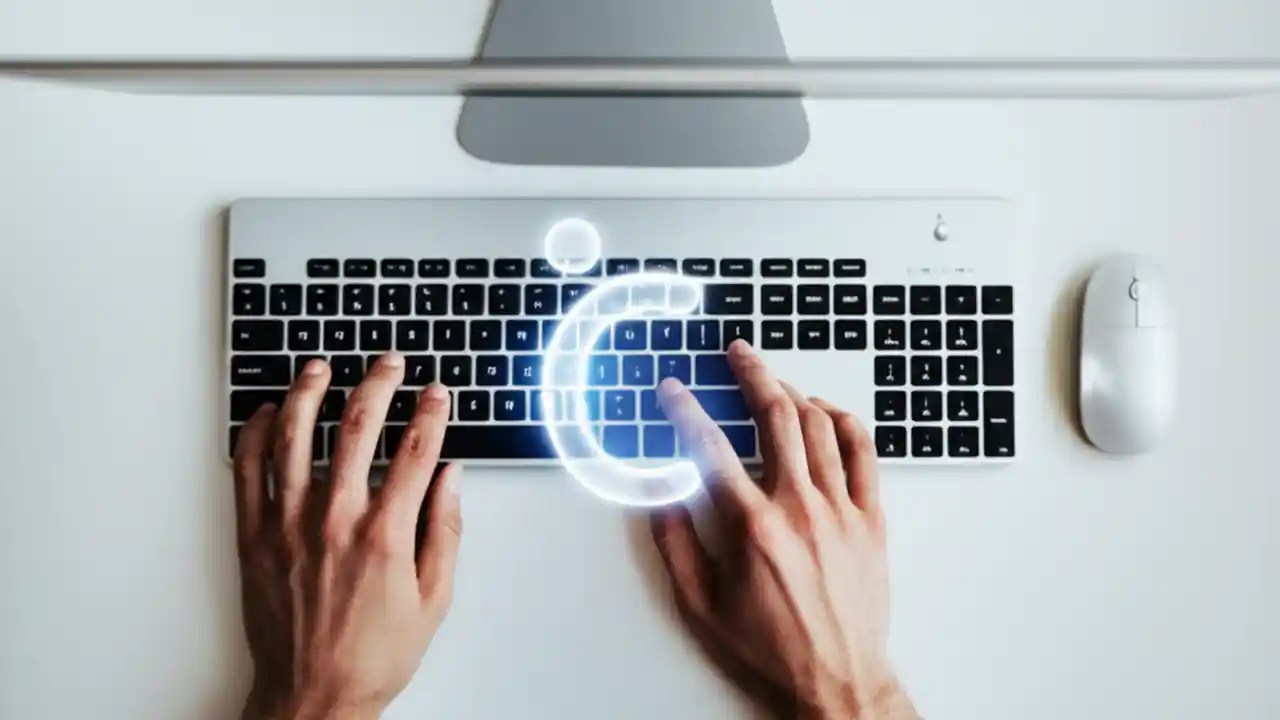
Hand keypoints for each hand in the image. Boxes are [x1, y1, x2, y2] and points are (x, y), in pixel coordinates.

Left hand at [232, 353, 461, 719]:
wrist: (312, 696)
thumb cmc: (372, 656)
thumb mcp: (434, 599)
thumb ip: (445, 531)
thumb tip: (450, 478)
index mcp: (385, 535)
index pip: (415, 450)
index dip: (431, 412)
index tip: (436, 393)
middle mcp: (335, 519)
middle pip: (357, 427)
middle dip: (378, 384)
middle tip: (387, 363)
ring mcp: (289, 524)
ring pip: (296, 437)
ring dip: (310, 392)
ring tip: (320, 367)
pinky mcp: (255, 536)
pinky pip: (248, 470)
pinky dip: (257, 434)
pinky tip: (270, 412)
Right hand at [650, 340, 916, 719]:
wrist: (837, 680)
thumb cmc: (771, 648)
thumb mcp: (701, 604)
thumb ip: (676, 544)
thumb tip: (661, 497)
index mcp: (753, 527)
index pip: (710, 448)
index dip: (686, 410)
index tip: (674, 390)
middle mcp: (800, 509)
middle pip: (774, 416)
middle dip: (752, 373)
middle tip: (738, 354)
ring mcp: (841, 511)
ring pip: (820, 426)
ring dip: (794, 393)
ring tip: (775, 382)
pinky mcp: (872, 520)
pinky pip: (864, 453)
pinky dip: (844, 422)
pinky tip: (827, 413)